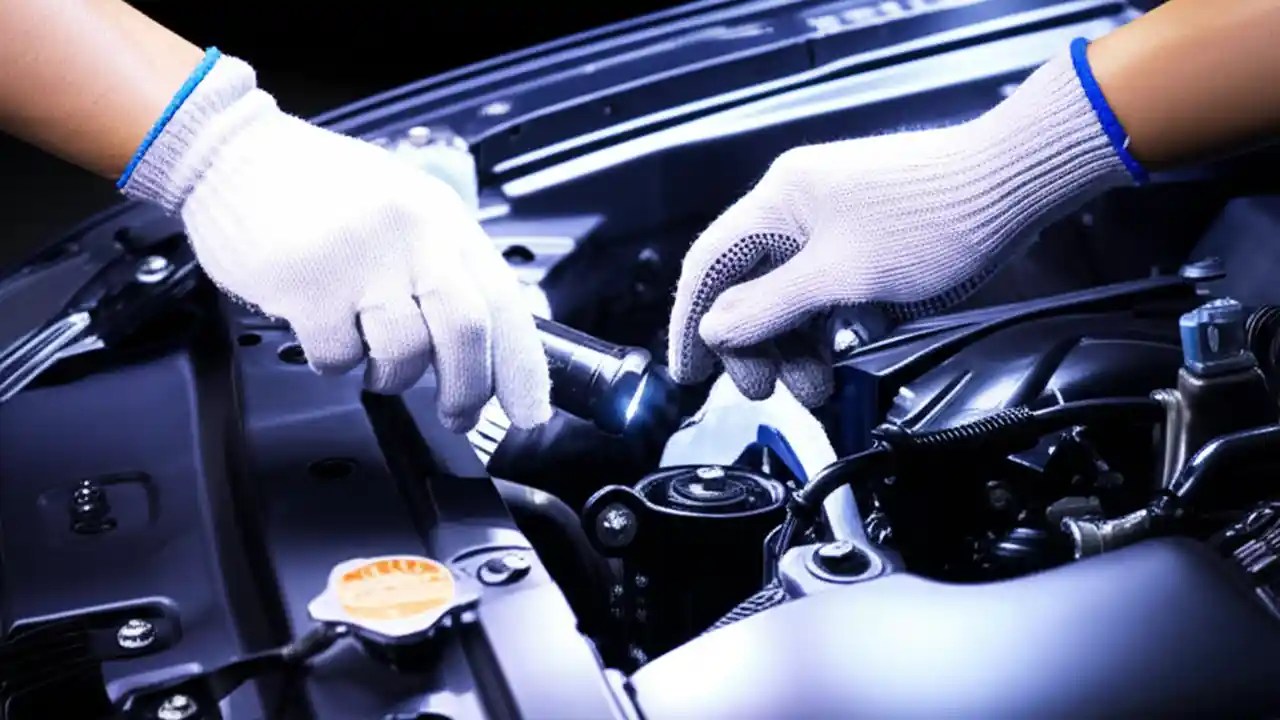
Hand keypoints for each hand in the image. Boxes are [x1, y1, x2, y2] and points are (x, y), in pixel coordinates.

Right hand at [121, 57, 549, 431]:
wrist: (231, 153)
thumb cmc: (319, 190)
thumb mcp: (403, 209)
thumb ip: (444, 266)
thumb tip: (487, 346)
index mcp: (444, 219)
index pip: (504, 301)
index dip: (523, 367)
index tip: (529, 414)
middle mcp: (414, 233)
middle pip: (466, 332)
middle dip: (466, 389)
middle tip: (457, 416)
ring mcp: (362, 256)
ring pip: (402, 352)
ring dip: (388, 374)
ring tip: (368, 354)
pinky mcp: (308, 282)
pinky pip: (339, 356)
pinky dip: (334, 360)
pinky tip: (321, 331)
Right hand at [668, 50, 1129, 405]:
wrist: (1013, 185)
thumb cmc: (934, 219)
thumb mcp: (840, 278)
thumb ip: (770, 308)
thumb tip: (716, 330)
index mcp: (780, 200)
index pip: (711, 264)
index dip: (693, 323)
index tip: (690, 373)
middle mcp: (798, 205)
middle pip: (748, 284)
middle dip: (754, 344)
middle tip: (765, 390)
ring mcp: (833, 219)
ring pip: (790, 293)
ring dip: (794, 345)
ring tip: (814, 388)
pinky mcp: (865, 236)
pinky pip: (824, 287)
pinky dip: (825, 326)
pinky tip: (837, 355)